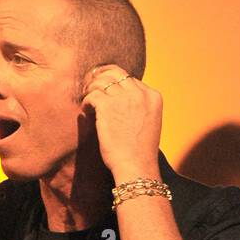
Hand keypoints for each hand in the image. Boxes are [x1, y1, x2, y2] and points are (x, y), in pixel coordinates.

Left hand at [80, 64, 161, 179]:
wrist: (137, 167)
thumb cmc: (140, 152)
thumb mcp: (148, 123)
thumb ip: (139, 107)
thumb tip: (120, 100)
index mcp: (153, 96)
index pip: (131, 79)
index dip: (115, 82)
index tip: (105, 89)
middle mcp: (140, 93)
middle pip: (115, 73)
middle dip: (100, 76)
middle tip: (90, 86)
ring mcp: (124, 98)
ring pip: (101, 81)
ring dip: (91, 88)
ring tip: (86, 99)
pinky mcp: (108, 106)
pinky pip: (92, 95)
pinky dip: (86, 102)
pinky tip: (86, 111)